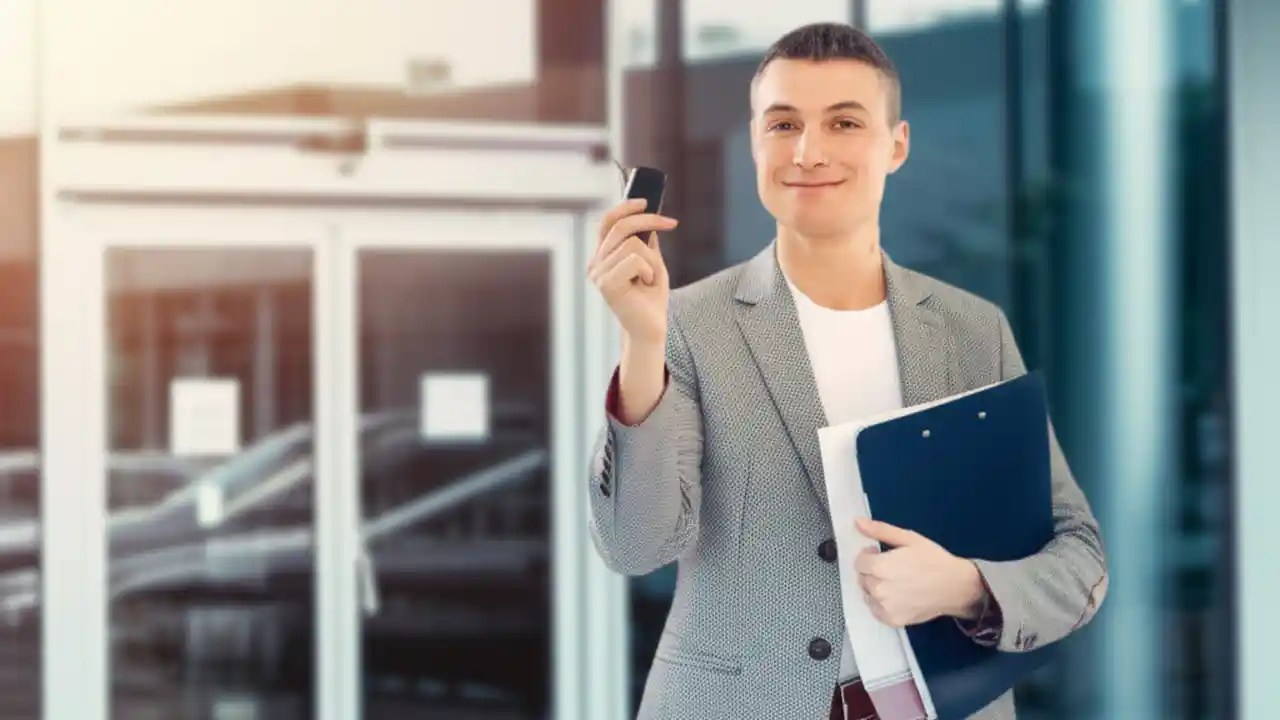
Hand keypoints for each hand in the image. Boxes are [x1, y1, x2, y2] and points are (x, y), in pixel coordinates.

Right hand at [588, 198, 678, 346]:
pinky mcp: (607, 284)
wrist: (651, 329)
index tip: (647, 202)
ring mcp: (599, 274)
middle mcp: (596, 263)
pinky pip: (635, 260)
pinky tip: (645, 285)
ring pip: (632, 245)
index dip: (625, 207)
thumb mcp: (652, 263)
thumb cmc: (651, 299)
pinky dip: (648, 270)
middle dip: (649, 221)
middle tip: (670, 224)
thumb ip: (646, 243)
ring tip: (650, 278)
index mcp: (603, 257)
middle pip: (620, 226)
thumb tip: (648, 219)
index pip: (607, 222)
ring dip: (651, 260)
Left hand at [853, 517, 985, 627]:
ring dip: (875, 587)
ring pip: (868, 594)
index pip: (859, 562)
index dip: (869, 555)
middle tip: (893, 568)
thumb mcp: (909, 538)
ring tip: (896, 582)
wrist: (955, 586)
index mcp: (880, 567)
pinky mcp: (892, 620)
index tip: (880, 553)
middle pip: (863, 577)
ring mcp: (885, 607)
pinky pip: (876, 610)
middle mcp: (879, 589)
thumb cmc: (934, 560)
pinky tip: (898, 596)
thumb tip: (857, 522)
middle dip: (872, 570)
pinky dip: (882, 603)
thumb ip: (880, 530)